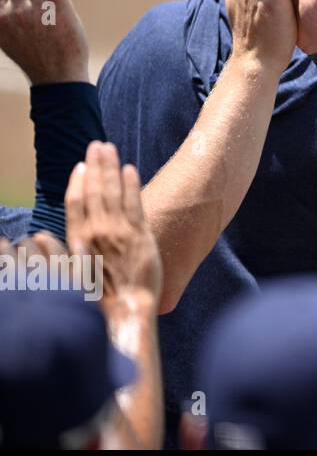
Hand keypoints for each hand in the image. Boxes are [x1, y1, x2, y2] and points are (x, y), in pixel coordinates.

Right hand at [66, 141, 162, 311]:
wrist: (127, 309)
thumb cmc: (99, 296)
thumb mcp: (68, 275)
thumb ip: (54, 253)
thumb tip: (38, 236)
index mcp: (78, 240)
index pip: (75, 203)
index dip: (77, 182)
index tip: (80, 165)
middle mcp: (96, 231)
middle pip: (94, 190)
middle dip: (95, 166)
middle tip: (98, 146)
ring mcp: (119, 231)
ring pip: (113, 191)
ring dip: (111, 167)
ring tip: (111, 149)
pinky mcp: (140, 234)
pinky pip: (135, 203)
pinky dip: (131, 184)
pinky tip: (129, 169)